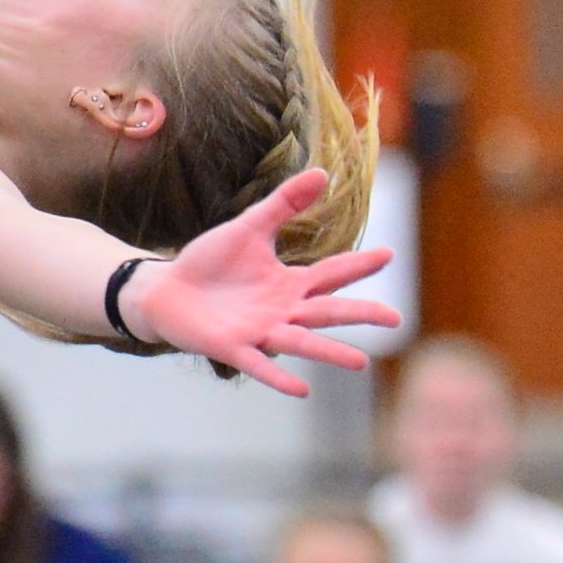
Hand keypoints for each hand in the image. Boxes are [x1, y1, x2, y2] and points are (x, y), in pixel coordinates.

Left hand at [122, 168, 399, 397]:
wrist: (168, 289)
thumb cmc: (210, 263)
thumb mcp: (249, 228)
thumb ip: (284, 204)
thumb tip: (321, 173)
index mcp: (289, 283)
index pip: (330, 273)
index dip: (357, 265)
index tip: (388, 254)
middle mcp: (282, 310)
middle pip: (327, 312)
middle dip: (360, 315)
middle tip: (394, 319)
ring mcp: (259, 330)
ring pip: (301, 342)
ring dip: (329, 352)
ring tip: (360, 363)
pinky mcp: (233, 346)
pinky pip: (259, 364)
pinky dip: (278, 375)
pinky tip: (301, 389)